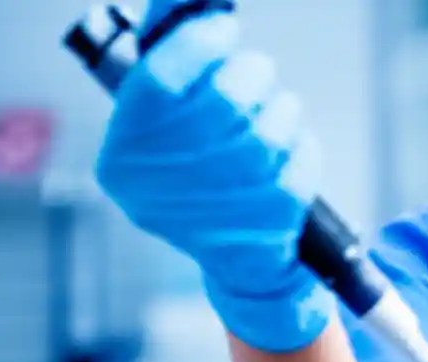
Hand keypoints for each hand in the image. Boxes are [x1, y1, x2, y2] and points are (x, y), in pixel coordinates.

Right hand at [95, 3, 332, 351]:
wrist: (241, 268)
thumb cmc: (201, 183)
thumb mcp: (164, 138)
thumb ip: (172, 78)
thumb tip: (194, 8)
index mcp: (125, 160)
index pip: (160, 80)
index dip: (197, 43)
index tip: (221, 27)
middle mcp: (167, 187)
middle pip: (225, 98)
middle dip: (250, 72)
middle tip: (255, 72)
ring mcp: (223, 206)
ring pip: (271, 123)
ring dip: (280, 107)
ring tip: (272, 117)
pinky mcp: (272, 219)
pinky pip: (301, 152)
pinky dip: (302, 144)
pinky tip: (288, 154)